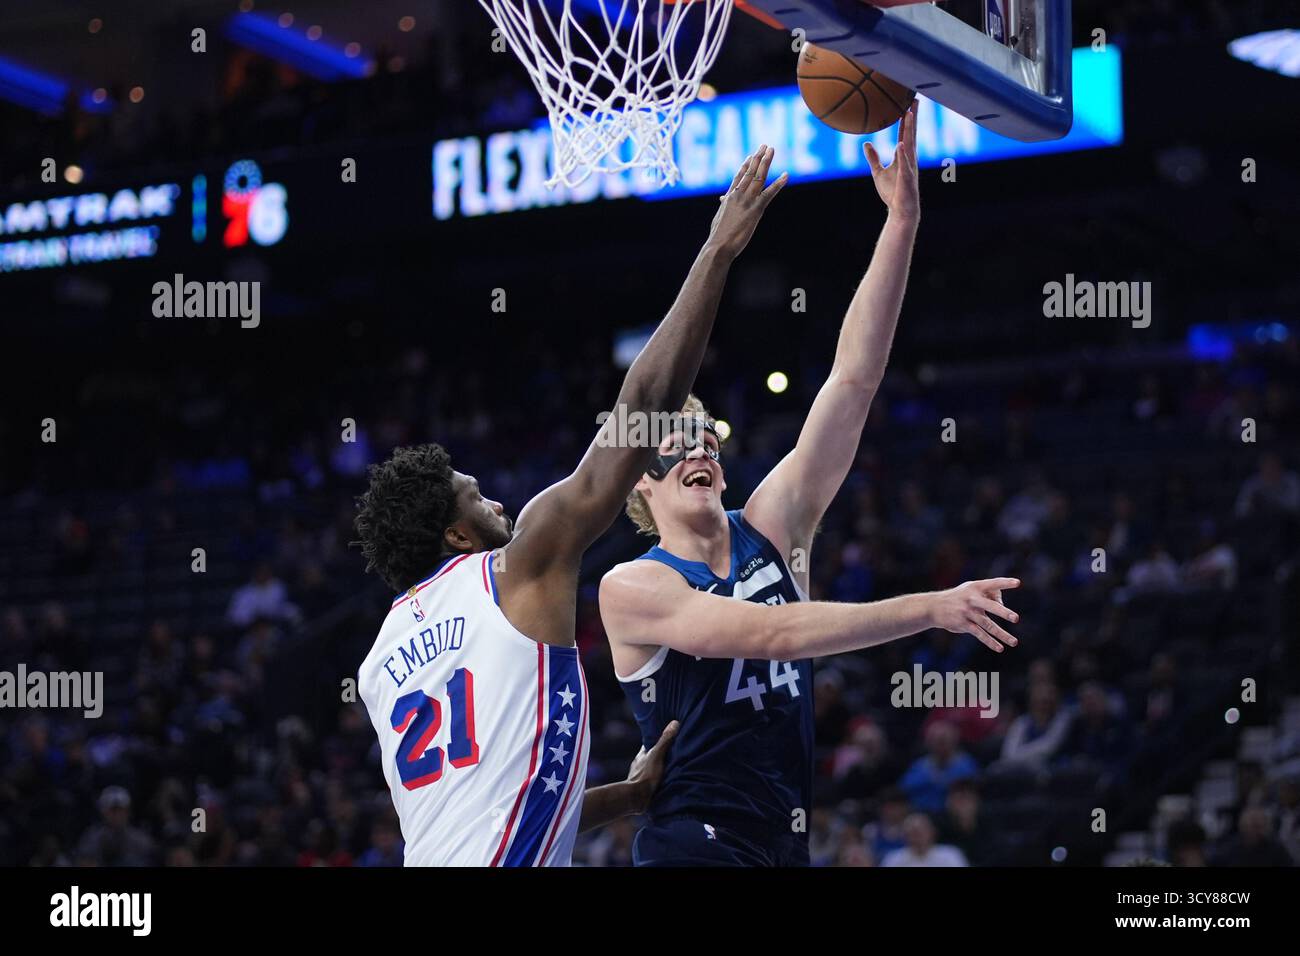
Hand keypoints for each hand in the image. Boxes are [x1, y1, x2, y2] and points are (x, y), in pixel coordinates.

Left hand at [625, 720, 679, 811]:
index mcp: (642, 755)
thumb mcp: (657, 755)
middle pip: (652, 756)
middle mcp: (640, 764)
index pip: (650, 743)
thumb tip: (674, 723)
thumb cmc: (645, 775)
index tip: (668, 736)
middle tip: (675, 752)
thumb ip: (665, 741)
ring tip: (674, 768)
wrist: (636, 799)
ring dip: (661, 769)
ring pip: (652, 769)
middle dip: (661, 755)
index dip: (658, 739)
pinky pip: (654, 781)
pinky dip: (660, 780)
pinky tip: (667, 782)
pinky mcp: (644, 788)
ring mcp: (641, 776)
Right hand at [706, 146, 787, 257]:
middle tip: (765, 146)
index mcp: (729, 197)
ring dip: (766, 162)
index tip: (751, 155)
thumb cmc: (718, 235)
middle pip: (749, 172)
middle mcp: (738, 195)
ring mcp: (747, 201)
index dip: (746, 165)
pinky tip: (786, 175)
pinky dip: (778, 184)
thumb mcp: (719, 217)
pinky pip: (769, 194)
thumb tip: (722, 200)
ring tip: (771, 150)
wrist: (718, 245)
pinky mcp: (756, 209)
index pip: (738, 177)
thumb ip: (723, 206)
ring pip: (758, 177)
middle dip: (758, 157)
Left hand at [864, 101, 918, 222]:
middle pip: (911, 133)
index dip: (905, 119)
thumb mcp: (878, 172)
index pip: (904, 133)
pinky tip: (901, 144)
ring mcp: (909, 167)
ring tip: (909, 113)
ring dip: (909, 129)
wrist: (900, 210)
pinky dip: (902, 154)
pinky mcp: (906, 178)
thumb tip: (866, 143)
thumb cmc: (892, 193)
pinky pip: (904, 164)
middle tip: (913, 98)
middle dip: (912, 116)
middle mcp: (909, 158)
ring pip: (909, 144)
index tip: (907, 104)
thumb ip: (873, 158)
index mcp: (902, 156)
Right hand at [929, 578, 1020, 651]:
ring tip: (1014, 642)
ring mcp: (967, 613)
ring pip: (987, 625)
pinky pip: (979, 634)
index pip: (993, 584)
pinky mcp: (964, 624)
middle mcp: (972, 599)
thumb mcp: (971, 589)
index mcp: (975, 587)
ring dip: (1002, 634)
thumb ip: (989, 594)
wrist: (935, 607)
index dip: (1005, 583)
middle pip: (990, 606)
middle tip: (1016, 618)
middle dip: (1003, 612)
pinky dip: (990, 642)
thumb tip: (1003, 606)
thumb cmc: (959, 597)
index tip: (1017, 583)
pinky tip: (1000, 648)